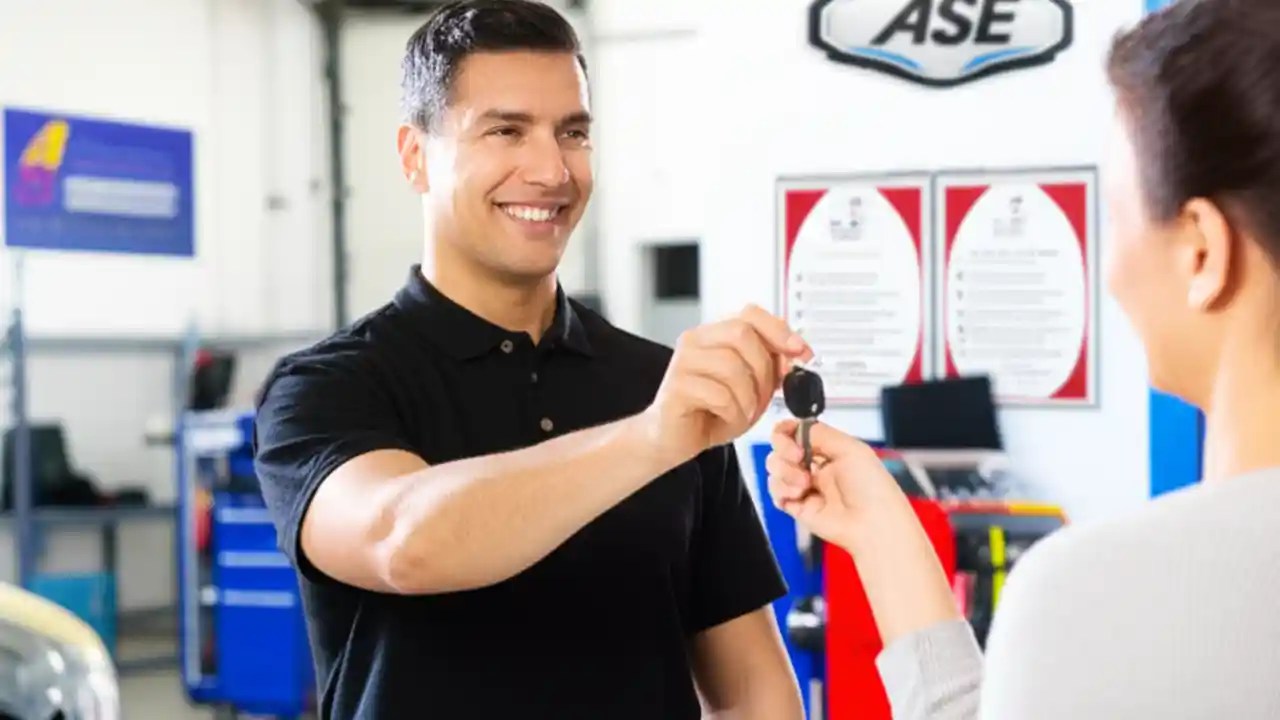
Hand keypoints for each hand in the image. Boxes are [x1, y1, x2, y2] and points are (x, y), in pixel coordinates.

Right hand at [641, 305, 812, 465]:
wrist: (674, 440)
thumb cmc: (710, 412)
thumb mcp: (751, 388)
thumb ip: (771, 368)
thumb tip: (796, 354)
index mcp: (714, 335)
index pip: (750, 314)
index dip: (779, 330)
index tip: (800, 351)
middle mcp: (695, 341)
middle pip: (742, 335)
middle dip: (764, 369)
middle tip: (764, 396)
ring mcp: (683, 362)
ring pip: (732, 365)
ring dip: (749, 397)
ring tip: (744, 412)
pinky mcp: (677, 388)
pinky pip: (719, 395)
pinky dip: (733, 412)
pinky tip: (727, 419)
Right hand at [765, 419, 911, 550]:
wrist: (872, 525)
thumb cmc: (873, 489)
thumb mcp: (851, 449)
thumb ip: (820, 433)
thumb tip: (796, 427)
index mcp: (829, 450)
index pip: (797, 433)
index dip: (787, 431)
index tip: (788, 435)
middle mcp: (815, 467)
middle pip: (780, 449)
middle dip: (784, 450)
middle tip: (798, 457)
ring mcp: (805, 487)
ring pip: (775, 470)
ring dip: (785, 472)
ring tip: (805, 483)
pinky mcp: (797, 507)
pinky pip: (775, 493)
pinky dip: (781, 490)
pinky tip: (798, 494)